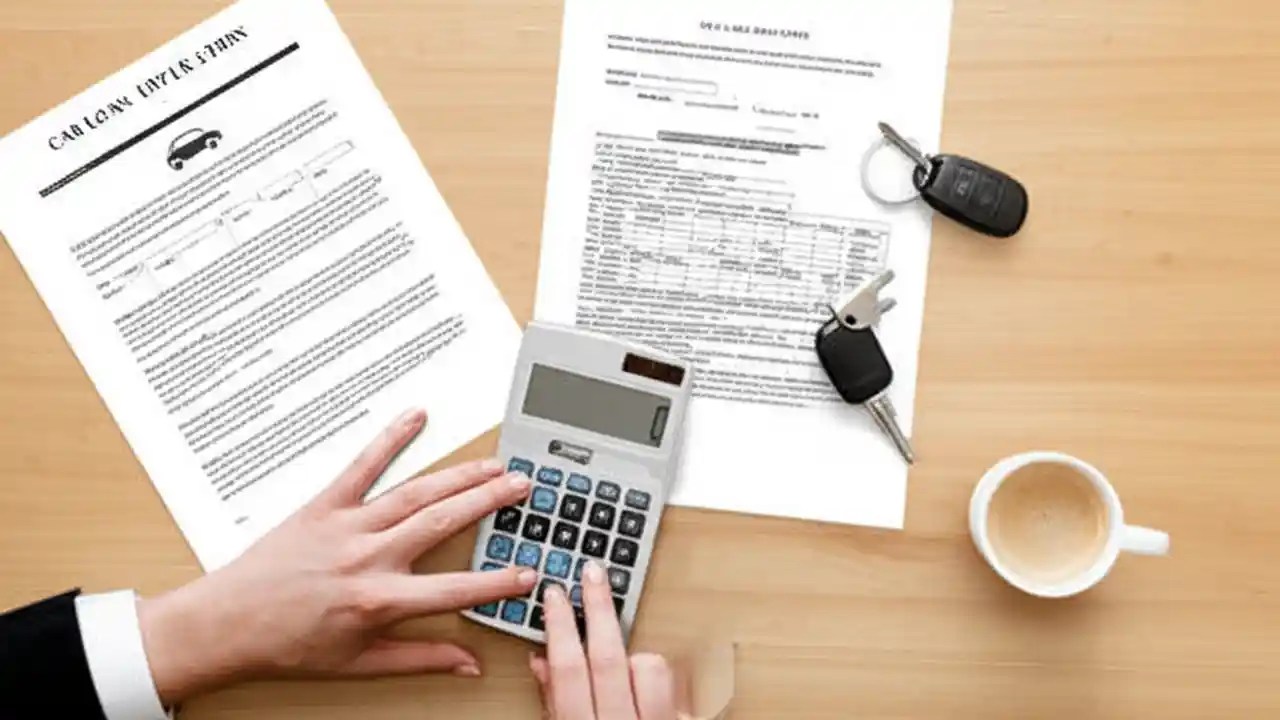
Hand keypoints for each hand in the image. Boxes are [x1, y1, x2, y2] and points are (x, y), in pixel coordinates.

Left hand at [137, 409, 536, 705]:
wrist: (226, 624)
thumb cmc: (287, 645)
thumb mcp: (360, 663)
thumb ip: (421, 658)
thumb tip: (467, 664)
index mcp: (379, 600)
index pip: (454, 591)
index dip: (496, 582)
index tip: (527, 572)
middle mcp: (367, 558)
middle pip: (442, 522)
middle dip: (488, 502)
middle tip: (524, 487)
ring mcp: (346, 526)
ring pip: (415, 493)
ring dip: (459, 476)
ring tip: (493, 464)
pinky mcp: (323, 506)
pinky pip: (362, 466)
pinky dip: (390, 439)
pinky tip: (415, 417)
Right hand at [529, 560, 676, 719]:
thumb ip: (555, 702)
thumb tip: (541, 661)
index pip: (568, 670)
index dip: (560, 627)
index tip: (555, 593)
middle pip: (608, 657)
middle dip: (599, 609)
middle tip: (593, 572)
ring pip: (650, 667)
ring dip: (637, 657)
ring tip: (628, 668)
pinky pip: (676, 686)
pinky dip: (660, 677)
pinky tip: (651, 689)